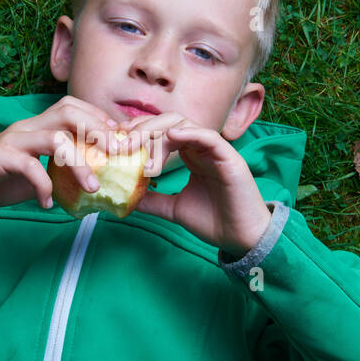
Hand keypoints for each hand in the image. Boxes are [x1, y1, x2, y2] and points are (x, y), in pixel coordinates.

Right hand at [0, 95, 120, 210]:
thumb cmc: (12, 175)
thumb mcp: (45, 167)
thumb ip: (67, 167)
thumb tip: (105, 179)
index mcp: (41, 124)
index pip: (72, 106)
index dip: (98, 117)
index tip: (118, 138)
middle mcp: (29, 125)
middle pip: (66, 111)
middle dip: (96, 130)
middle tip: (116, 153)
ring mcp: (15, 139)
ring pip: (54, 139)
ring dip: (79, 164)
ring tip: (91, 187)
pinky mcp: (2, 157)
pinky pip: (30, 167)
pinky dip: (44, 186)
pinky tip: (48, 203)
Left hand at [119, 112, 271, 256]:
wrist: (241, 238)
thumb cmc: (214, 221)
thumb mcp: (174, 208)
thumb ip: (152, 200)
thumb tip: (125, 198)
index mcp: (191, 156)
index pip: (162, 132)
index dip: (140, 132)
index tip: (118, 141)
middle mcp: (201, 149)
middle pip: (169, 122)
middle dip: (144, 128)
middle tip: (123, 143)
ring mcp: (216, 151)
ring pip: (185, 124)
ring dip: (158, 132)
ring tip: (140, 146)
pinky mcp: (229, 157)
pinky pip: (209, 136)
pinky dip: (190, 132)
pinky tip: (172, 135)